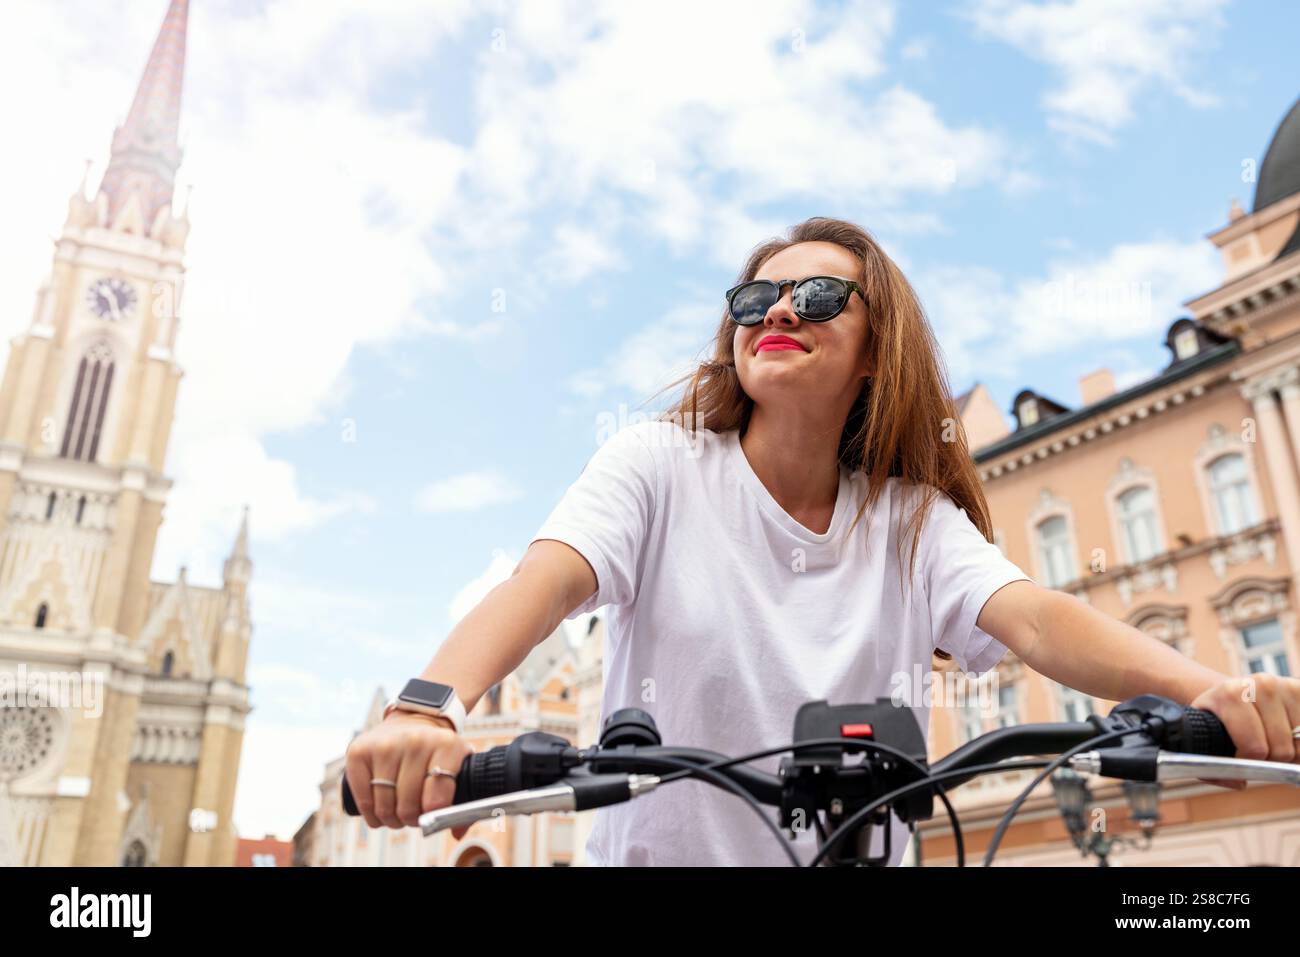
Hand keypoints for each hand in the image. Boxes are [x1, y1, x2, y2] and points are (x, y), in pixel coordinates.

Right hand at [345, 712, 474, 837]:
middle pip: (408, 807)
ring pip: (384, 806)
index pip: (437, 799)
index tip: (431, 814)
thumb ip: (465, 801)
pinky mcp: (359, 751)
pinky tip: (378, 809)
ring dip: (390, 819)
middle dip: (411, 820)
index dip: (433, 816)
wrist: (412, 720)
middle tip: (413, 815)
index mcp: (446, 745)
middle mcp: (415, 741)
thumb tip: (456, 832)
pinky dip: (370, 813)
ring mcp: (385, 745)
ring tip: (398, 812)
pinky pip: (362, 799)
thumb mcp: (458, 767)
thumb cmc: (436, 752)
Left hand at [1189, 673, 1299, 789]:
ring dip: (1290, 752)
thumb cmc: (1220, 720)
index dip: (1249, 761)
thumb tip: (1239, 782)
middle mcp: (1260, 684)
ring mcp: (1285, 685)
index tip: (1240, 755)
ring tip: (1271, 740)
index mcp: (1231, 694)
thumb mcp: (1206, 737)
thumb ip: (1213, 768)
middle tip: (1258, 749)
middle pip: (1281, 750)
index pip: (1255, 748)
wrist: (1234, 693)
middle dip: (1271, 759)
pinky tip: (1286, 735)